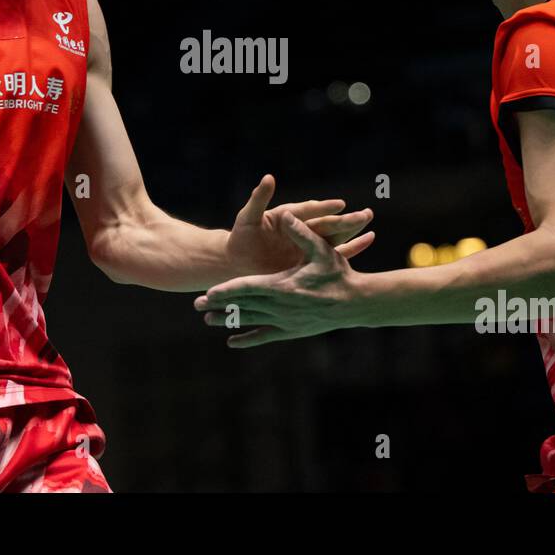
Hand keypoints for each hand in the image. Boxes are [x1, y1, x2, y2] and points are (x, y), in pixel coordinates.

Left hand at [199, 210, 373, 347]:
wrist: (357, 303)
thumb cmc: (339, 273)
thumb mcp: (322, 250)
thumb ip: (301, 232)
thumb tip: (286, 213)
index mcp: (284, 286)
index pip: (248, 289)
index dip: (227, 291)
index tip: (208, 293)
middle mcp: (281, 306)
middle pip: (244, 306)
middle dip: (219, 305)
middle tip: (197, 304)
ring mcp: (286, 321)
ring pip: (251, 321)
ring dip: (229, 320)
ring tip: (207, 319)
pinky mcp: (292, 331)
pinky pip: (265, 336)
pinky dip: (248, 338)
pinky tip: (232, 341)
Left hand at [225, 174, 371, 276]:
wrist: (239, 262)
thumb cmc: (241, 238)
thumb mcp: (247, 218)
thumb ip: (259, 199)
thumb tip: (268, 177)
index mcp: (288, 217)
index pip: (309, 211)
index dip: (323, 208)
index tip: (340, 204)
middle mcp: (301, 229)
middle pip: (327, 223)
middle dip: (346, 219)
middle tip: (366, 213)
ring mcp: (307, 246)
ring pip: (335, 236)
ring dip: (353, 228)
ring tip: (369, 218)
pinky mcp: (310, 262)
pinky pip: (334, 254)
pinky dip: (352, 247)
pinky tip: (369, 239)